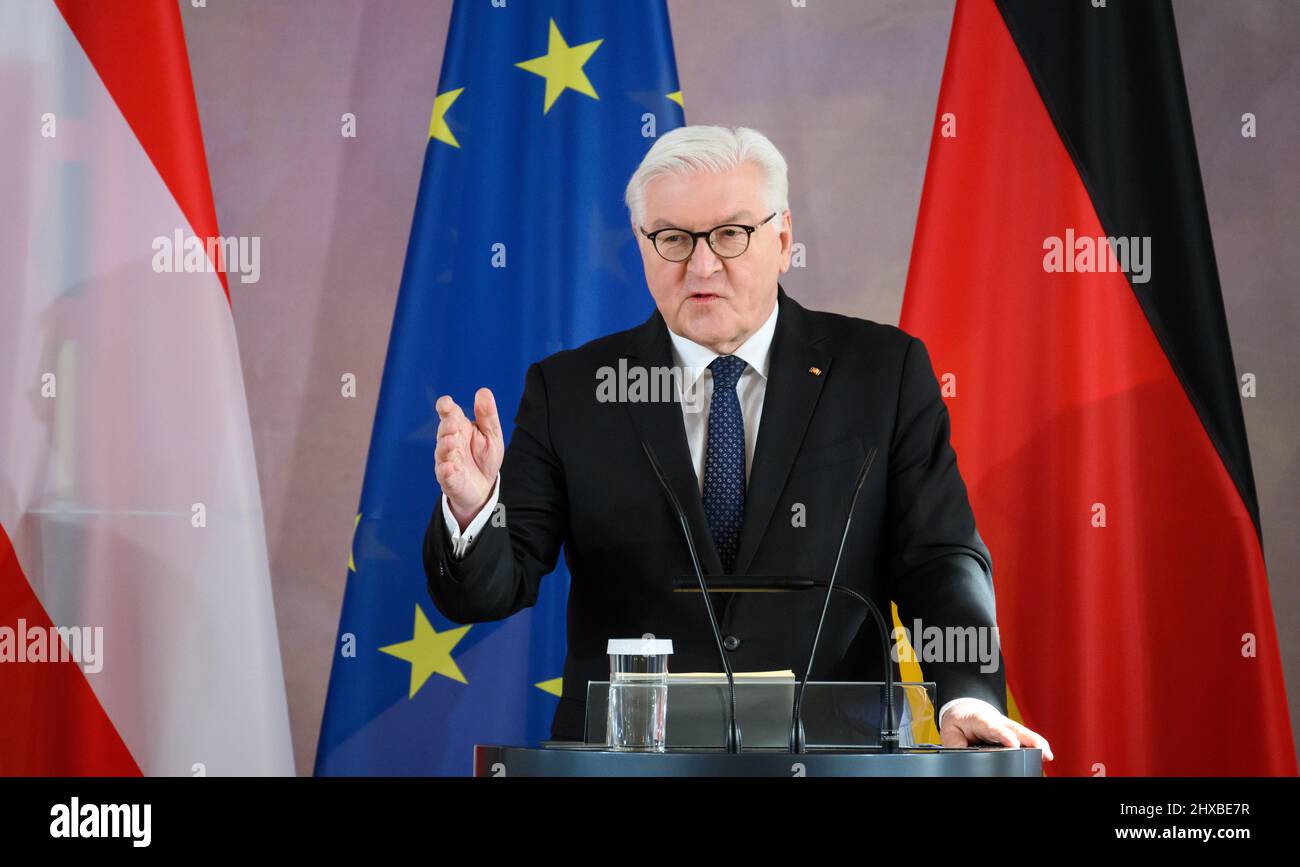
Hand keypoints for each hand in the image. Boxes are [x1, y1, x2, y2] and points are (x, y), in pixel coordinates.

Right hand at [435, 388, 503, 528]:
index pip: (448, 413)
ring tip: (451, 441)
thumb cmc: (484, 457)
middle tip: (453, 423)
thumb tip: (483, 391)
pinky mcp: (449, 479)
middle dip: (446, 427)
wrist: (485, 486)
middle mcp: (450, 442)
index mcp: (460, 427)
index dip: (445, 407)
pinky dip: (445, 471)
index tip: (445, 403)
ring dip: (445, 446)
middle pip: (444, 431)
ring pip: (442, 452)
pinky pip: (444, 474)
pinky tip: (449, 467)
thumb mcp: (491, 434)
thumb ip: (487, 415)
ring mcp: (447, 460)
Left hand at [940, 698, 1053, 760]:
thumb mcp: (951, 733)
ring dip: (1037, 743)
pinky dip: (1037, 745)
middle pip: (1014, 728)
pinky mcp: (1013, 733)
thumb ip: (957, 746)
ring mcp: (1007, 726)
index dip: (1003, 734)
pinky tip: (1046, 755)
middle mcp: (996, 721)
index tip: (1013, 743)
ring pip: (1024, 732)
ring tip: (1047, 755)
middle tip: (1040, 749)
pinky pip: (1027, 738)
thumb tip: (961, 757)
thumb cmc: (959, 723)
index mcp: (979, 719)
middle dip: (1028, 738)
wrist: (964, 712)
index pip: (992, 726)